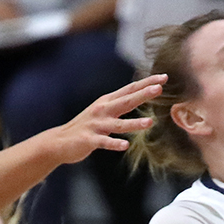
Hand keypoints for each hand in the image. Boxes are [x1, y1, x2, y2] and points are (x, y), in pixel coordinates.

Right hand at [29, 75, 164, 163]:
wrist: (59, 141)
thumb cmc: (86, 126)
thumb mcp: (102, 111)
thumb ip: (119, 105)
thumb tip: (140, 96)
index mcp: (107, 102)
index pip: (130, 89)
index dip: (146, 83)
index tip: (164, 77)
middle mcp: (102, 110)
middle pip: (126, 101)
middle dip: (143, 94)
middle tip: (159, 88)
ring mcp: (95, 125)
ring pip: (118, 124)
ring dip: (134, 123)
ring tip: (150, 123)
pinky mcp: (89, 140)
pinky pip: (104, 142)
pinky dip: (114, 144)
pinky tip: (125, 146)